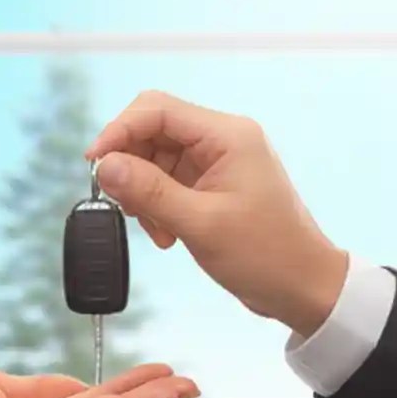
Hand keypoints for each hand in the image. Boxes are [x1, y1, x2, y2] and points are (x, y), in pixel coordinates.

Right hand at [86, 90, 348, 337]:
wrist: (302, 287)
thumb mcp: (199, 224)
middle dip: (131, 166)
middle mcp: (222, 140)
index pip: (157, 110)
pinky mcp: (212, 184)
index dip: (119, 131)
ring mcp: (217, 162)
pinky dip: (157, 206)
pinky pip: (168, 182)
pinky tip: (167, 234)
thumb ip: (149, 191)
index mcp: (227, 136)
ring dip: (143, 193)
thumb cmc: (265, 255)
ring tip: (156, 230)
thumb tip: (105, 165)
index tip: (94, 164)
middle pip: (153, 131)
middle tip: (125, 204)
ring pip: (156, 159)